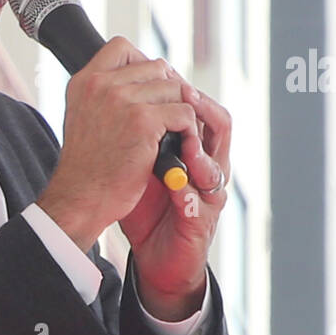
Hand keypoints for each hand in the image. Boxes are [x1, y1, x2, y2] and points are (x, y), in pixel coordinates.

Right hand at [35, 39, 230, 316]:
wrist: (82, 198)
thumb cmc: (88, 166)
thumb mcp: (85, 116)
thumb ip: (106, 93)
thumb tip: (146, 74)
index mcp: (85, 81)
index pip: (122, 47)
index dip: (142, 63)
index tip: (148, 90)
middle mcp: (100, 84)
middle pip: (156, 67)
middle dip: (168, 92)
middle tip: (169, 119)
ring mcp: (122, 100)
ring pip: (175, 88)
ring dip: (181, 112)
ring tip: (173, 135)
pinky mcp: (144, 120)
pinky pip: (184, 111)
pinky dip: (188, 130)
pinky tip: (178, 146)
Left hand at [119, 82, 230, 315]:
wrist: (156, 256)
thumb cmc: (149, 208)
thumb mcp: (140, 164)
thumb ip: (137, 134)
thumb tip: (115, 95)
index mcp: (194, 151)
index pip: (203, 111)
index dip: (188, 93)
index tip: (165, 79)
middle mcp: (207, 169)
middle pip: (220, 129)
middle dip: (201, 112)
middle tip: (182, 98)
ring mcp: (207, 197)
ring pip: (216, 166)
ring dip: (200, 153)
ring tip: (186, 142)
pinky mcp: (201, 225)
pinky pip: (200, 205)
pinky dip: (188, 194)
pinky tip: (176, 186)